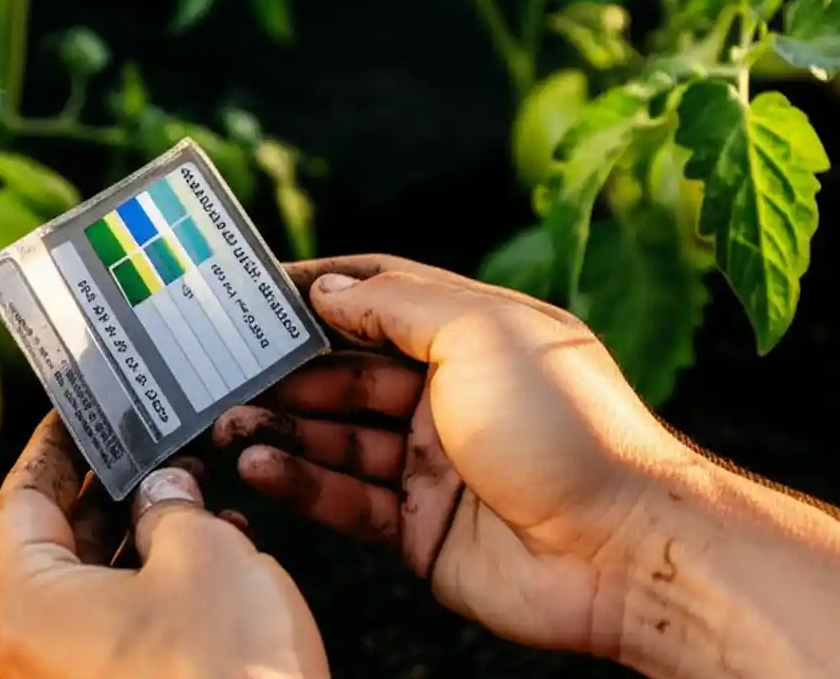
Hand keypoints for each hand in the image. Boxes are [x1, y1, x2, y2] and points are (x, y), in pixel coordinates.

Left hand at [0, 411, 328, 678]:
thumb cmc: (224, 669)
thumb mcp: (202, 552)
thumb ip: (174, 504)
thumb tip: (167, 486)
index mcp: (29, 606)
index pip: (21, 500)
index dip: (56, 445)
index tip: (79, 409)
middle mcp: (38, 647)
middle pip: (58, 540)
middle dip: (110, 484)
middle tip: (146, 435)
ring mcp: (78, 673)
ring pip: (99, 579)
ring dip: (145, 528)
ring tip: (193, 483)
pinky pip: (128, 617)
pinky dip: (163, 577)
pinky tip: (215, 544)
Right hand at [214, 254, 689, 657]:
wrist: (620, 550)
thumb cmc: (565, 425)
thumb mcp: (480, 332)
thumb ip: (395, 306)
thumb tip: (324, 289)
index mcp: (472, 333)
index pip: (379, 296)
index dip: (319, 289)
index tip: (253, 291)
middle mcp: (448, 394)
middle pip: (345, 371)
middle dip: (285, 370)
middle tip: (219, 372)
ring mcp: (430, 464)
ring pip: (336, 437)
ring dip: (280, 428)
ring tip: (226, 426)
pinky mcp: (417, 528)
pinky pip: (344, 498)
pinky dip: (299, 481)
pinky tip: (259, 468)